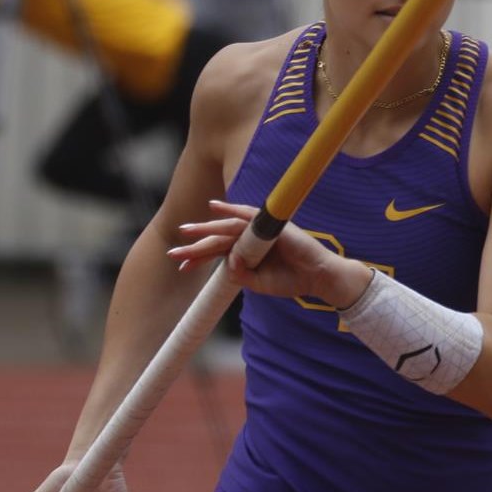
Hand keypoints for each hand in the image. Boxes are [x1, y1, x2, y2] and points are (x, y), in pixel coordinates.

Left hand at [167, 200, 371, 306]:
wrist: (318, 278)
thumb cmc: (292, 279)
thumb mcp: (259, 283)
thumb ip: (241, 275)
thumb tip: (227, 264)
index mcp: (247, 251)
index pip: (218, 252)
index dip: (199, 257)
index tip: (181, 266)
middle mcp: (250, 238)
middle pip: (218, 239)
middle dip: (195, 245)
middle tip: (173, 251)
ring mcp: (260, 230)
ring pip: (228, 227)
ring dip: (206, 229)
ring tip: (186, 232)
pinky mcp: (271, 226)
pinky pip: (248, 216)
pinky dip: (232, 210)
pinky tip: (215, 207)